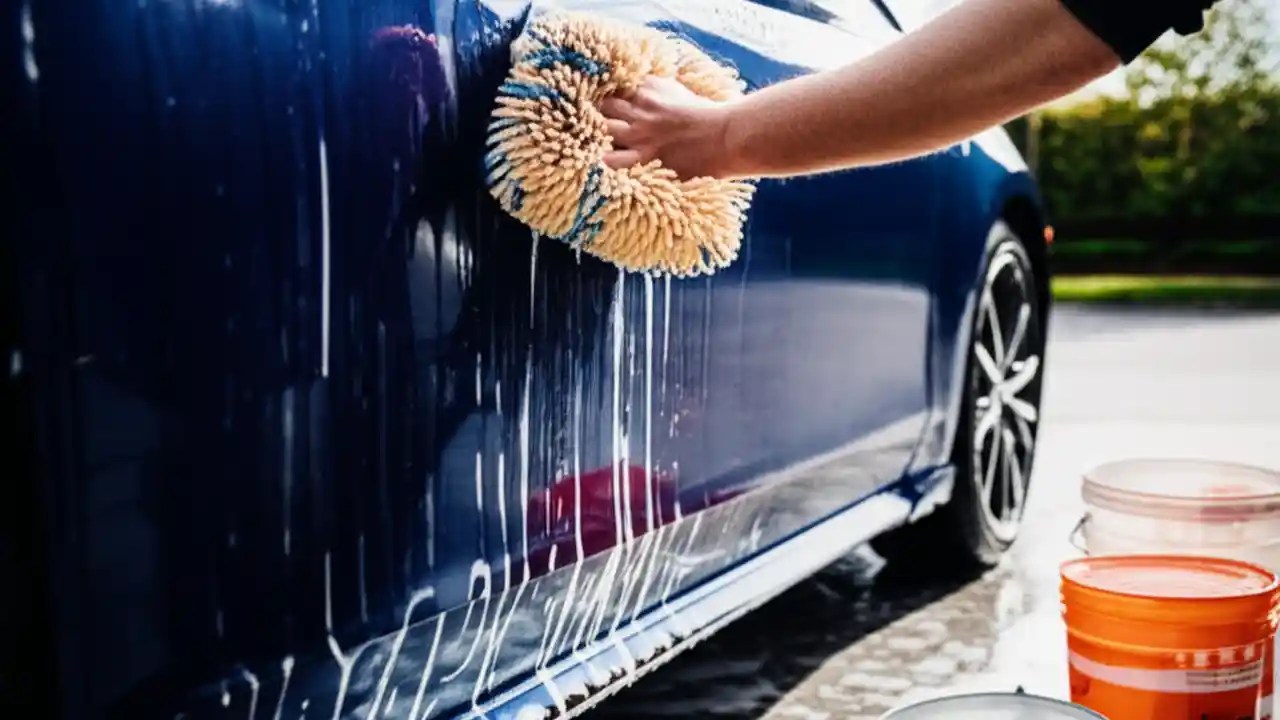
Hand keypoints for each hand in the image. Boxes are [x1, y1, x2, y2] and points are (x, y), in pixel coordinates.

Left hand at [599, 76, 738, 179]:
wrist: (725, 137)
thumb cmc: (705, 115)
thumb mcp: (678, 91)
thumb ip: (654, 88)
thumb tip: (636, 88)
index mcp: (647, 92)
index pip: (613, 89)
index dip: (606, 98)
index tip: (603, 106)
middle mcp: (639, 111)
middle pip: (603, 108)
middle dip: (596, 114)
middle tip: (593, 124)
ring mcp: (640, 136)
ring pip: (602, 131)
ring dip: (597, 136)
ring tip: (593, 143)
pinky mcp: (645, 159)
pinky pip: (613, 161)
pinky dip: (605, 161)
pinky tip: (601, 163)